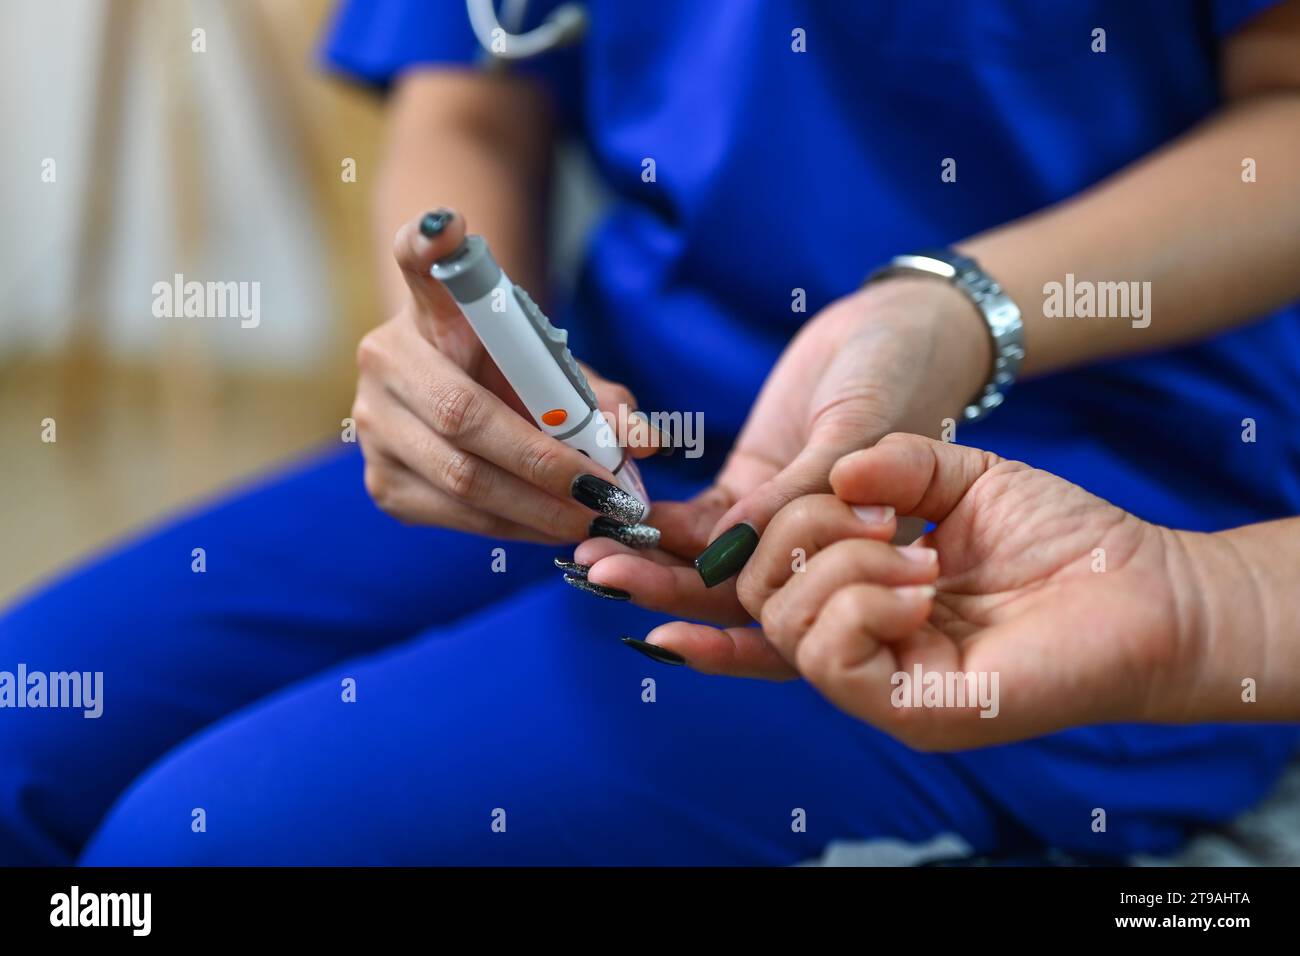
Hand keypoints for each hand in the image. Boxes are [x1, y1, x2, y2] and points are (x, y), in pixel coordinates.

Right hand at [353, 210, 655, 540]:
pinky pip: (452, 516)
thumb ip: (599, 399)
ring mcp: (371, 424)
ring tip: (593, 518)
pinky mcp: (379, 481)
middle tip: (604, 492)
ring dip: (536, 508)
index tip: (449, 226)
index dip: (429, 245)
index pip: (418, 264)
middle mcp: (383, 358)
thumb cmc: (510, 373)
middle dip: (543, 464)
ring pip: (459, 479)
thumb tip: (645, 442)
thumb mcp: (554, 368)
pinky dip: (512, 527)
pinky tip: (553, 527)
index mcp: (427, 308)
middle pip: (462, 416)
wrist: (456, 393)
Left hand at [575, 277, 991, 621]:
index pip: (790, 629)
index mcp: (865, 565)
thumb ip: (799, 491)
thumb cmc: (902, 372)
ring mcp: (780, 523)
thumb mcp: (858, 428)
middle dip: (664, 590)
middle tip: (602, 576)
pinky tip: (617, 517)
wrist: (900, 322)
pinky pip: (700, 517)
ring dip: (650, 558)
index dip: (727, 646)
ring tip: (591, 553)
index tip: (663, 638)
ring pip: (709, 561)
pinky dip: (659, 520)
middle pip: (734, 599)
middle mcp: (818, 556)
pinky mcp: (753, 486)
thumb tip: (726, 551)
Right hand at [642, 434, 1205, 749]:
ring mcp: (871, 681)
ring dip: (839, 556)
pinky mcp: (902, 708)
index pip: (737, 605)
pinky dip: (862, 596)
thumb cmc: (1051, 535)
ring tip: (919, 548)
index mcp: (849, 597)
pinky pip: (825, 652)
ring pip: (778, 617)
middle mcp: (848, 643)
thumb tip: (825, 482)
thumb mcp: (951, 473)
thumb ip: (880, 468)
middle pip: (744, 595)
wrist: (1140, 584)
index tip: (607, 566)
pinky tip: (921, 582)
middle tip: (867, 507)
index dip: (673, 589)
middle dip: (782, 528)